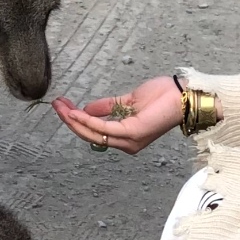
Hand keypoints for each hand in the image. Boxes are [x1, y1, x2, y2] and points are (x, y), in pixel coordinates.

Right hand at [53, 75, 185, 154]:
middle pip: (89, 135)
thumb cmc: (163, 97)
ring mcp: (129, 140)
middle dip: (70, 120)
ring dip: (73, 119)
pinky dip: (87, 119)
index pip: (95, 132)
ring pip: (93, 133)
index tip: (63, 105)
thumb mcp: (128, 101)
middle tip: (55, 105)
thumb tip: (87, 108)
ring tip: (60, 106)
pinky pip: (103, 127)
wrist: (183, 95)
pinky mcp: (131, 132)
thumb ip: (108, 107)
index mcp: (126, 137)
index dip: (76, 120)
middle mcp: (126, 144)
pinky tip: (76, 111)